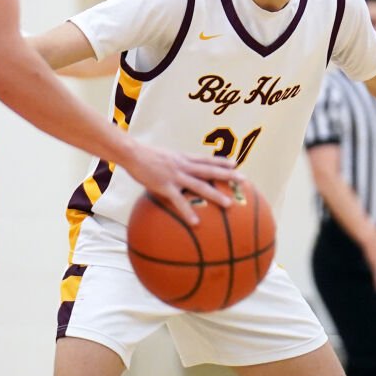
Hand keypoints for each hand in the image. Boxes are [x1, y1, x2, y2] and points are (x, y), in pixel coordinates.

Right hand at [120, 141, 238, 223]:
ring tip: (229, 204)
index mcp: (183, 158)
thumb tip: (176, 170)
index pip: (206, 159)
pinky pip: (179, 201)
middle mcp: (183, 165)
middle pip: (210, 170)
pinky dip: (188, 212)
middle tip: (244, 180)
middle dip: (228, 174)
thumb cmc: (144, 156)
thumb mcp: (162, 156)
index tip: (236, 163)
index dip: (222, 161)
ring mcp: (176, 175)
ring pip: (200, 186)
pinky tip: (196, 222)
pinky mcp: (165, 185)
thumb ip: (172, 163)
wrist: (132, 152)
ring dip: (215, 195)